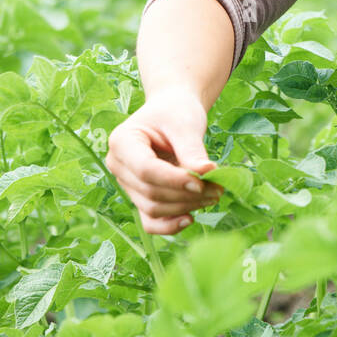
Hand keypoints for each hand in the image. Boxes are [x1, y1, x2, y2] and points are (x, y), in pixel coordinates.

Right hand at [105, 86, 222, 234]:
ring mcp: (127, 184)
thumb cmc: (176, 112)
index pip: (145, 169)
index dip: (173, 180)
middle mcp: (118, 166)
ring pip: (153, 208)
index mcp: (122, 142)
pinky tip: (191, 219)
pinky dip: (170, 225)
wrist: (173, 111)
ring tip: (213, 194)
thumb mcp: (185, 124)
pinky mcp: (139, 197)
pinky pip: (150, 221)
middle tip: (218, 188)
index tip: (202, 181)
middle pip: (150, 192)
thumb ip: (192, 150)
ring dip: (185, 207)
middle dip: (186, 195)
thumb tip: (207, 174)